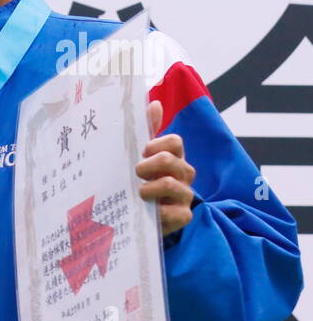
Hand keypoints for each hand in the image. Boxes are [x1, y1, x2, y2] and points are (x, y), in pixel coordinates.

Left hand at [137, 100, 195, 237]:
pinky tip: (148, 212)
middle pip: (170, 160)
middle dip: (148, 165)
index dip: (157, 145)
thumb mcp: (139, 158)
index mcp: (173, 157)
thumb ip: (147, 131)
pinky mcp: (183, 216)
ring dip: (148, 189)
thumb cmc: (140, 183)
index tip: (142, 152)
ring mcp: (185, 195)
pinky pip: (175, 213)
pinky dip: (157, 213)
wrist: (140, 217)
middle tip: (135, 173)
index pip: (175, 142)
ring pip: (170, 184)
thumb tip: (154, 103)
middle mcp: (183, 174)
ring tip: (137, 193)